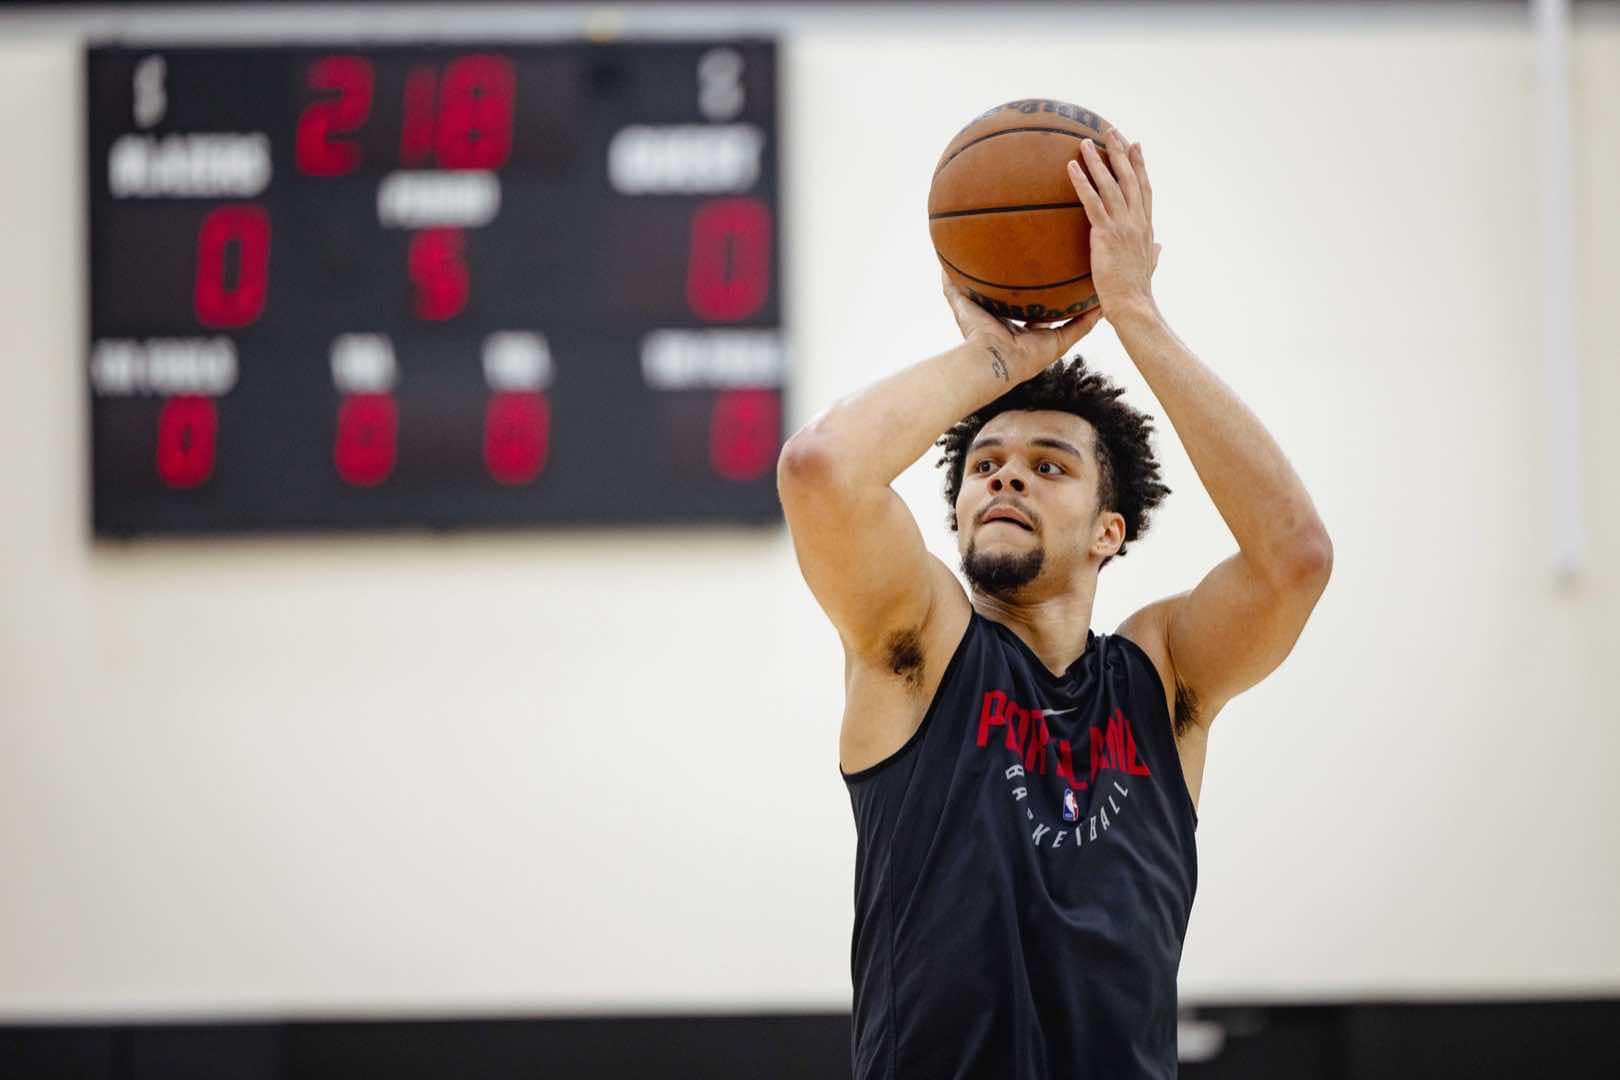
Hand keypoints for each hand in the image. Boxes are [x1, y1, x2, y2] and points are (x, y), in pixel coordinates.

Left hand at [941, 269, 1103, 382]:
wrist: (987, 358)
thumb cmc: (973, 334)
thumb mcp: (962, 303)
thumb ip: (953, 285)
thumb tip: (943, 266)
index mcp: (1013, 325)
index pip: (1029, 306)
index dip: (1038, 292)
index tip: (1045, 273)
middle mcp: (1032, 334)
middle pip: (1052, 312)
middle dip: (1063, 298)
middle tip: (1075, 275)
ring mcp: (1047, 341)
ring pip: (1071, 320)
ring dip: (1082, 306)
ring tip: (1096, 286)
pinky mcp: (1057, 346)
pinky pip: (1079, 329)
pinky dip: (1091, 316)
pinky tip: (1102, 301)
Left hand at [1068, 127, 1160, 318]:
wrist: (1132, 305)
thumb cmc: (1136, 291)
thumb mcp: (1148, 267)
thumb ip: (1153, 253)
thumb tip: (1159, 247)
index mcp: (1146, 227)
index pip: (1145, 189)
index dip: (1140, 166)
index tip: (1136, 145)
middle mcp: (1137, 221)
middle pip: (1129, 178)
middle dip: (1121, 152)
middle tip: (1111, 130)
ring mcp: (1123, 225)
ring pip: (1110, 184)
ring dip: (1098, 161)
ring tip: (1085, 142)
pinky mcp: (1106, 234)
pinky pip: (1092, 202)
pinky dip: (1082, 182)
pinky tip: (1071, 167)